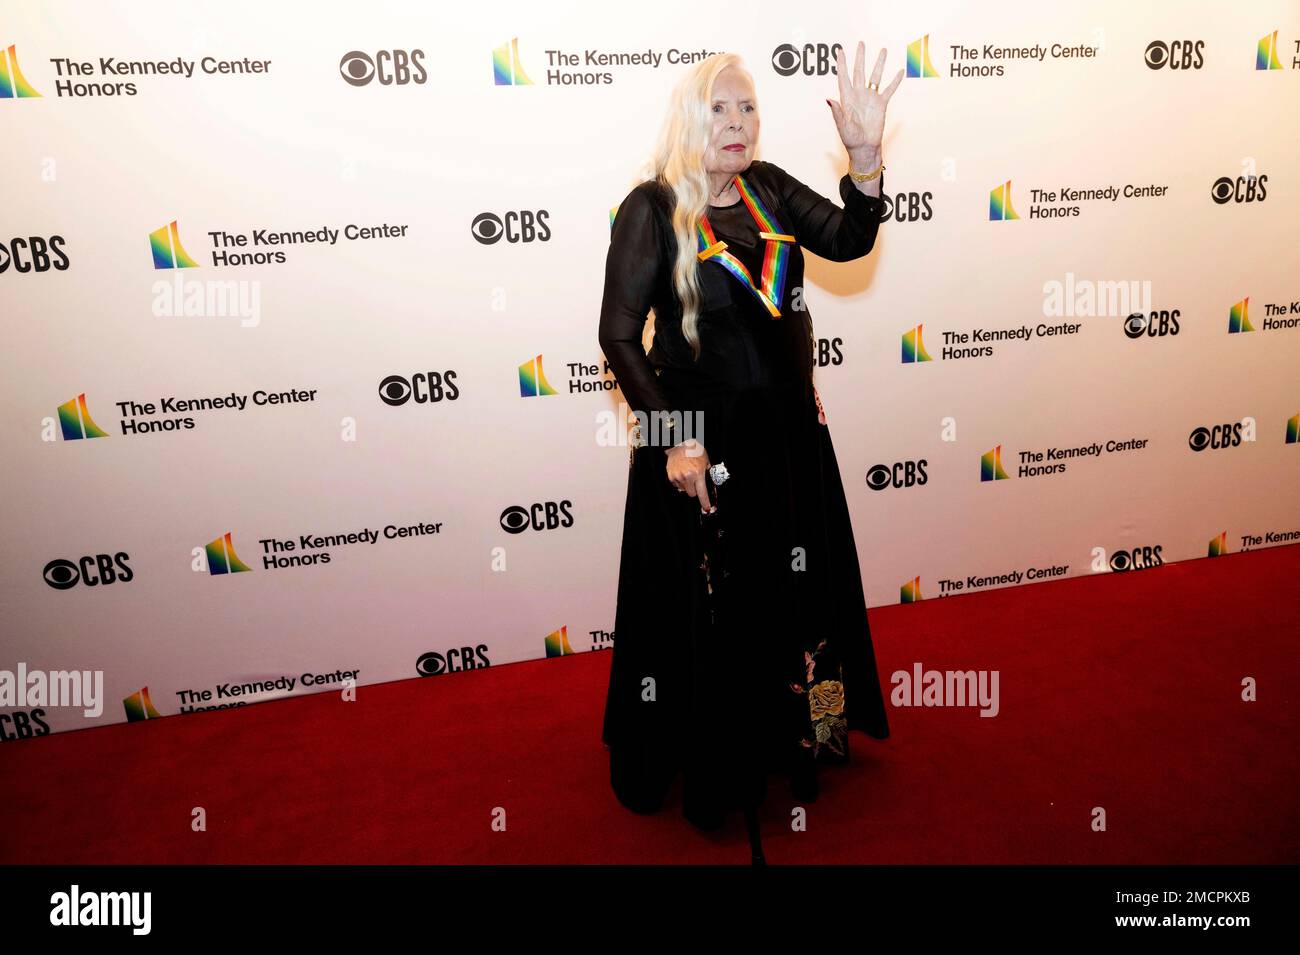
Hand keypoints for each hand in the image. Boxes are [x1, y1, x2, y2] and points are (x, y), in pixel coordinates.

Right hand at [665, 439, 713, 513]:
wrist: (680, 443)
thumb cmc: (694, 451)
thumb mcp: (706, 461)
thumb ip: (708, 474)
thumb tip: (709, 487)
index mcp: (698, 473)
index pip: (702, 493)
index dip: (705, 502)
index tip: (706, 508)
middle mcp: (687, 477)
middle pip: (692, 494)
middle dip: (695, 490)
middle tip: (695, 482)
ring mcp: (678, 477)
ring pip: (684, 490)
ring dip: (687, 485)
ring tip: (687, 473)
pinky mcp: (671, 476)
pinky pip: (677, 485)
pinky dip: (680, 481)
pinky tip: (681, 472)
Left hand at [827, 42, 901, 157]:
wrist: (864, 148)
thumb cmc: (850, 139)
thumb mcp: (842, 126)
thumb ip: (837, 111)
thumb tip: (829, 99)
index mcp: (847, 99)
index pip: (843, 77)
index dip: (842, 64)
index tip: (840, 51)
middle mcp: (859, 95)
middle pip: (859, 72)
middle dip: (860, 57)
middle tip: (861, 43)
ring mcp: (870, 99)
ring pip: (875, 77)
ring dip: (879, 64)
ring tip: (884, 50)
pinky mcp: (881, 104)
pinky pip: (889, 90)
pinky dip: (895, 81)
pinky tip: (900, 71)